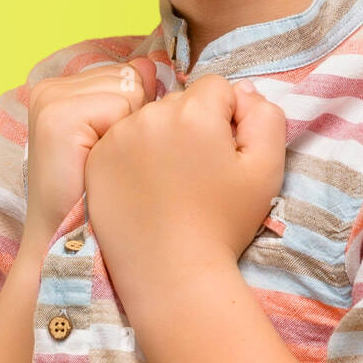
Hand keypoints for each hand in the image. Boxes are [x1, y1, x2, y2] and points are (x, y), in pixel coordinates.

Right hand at [22, 56, 156, 248]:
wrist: (72, 243)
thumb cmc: (102, 196)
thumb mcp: (118, 138)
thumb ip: (133, 96)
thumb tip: (152, 63)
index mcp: (62, 88)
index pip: (128, 72)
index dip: (138, 112)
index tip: (116, 150)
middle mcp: (51, 88)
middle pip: (131, 77)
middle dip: (136, 119)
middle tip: (111, 162)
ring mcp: (50, 99)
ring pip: (130, 89)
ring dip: (131, 131)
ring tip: (107, 165)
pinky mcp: (57, 116)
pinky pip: (122, 105)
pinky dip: (122, 138)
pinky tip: (101, 165)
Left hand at [84, 74, 286, 304]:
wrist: (172, 274)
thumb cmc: (225, 222)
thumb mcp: (266, 168)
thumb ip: (265, 117)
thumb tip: (242, 92)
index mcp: (194, 112)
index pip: (218, 89)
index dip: (229, 119)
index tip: (225, 156)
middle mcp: (151, 114)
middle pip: (182, 101)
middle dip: (195, 125)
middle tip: (199, 172)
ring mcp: (118, 136)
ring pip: (152, 118)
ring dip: (164, 137)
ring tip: (172, 182)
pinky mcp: (96, 158)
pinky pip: (123, 138)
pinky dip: (135, 153)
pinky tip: (146, 187)